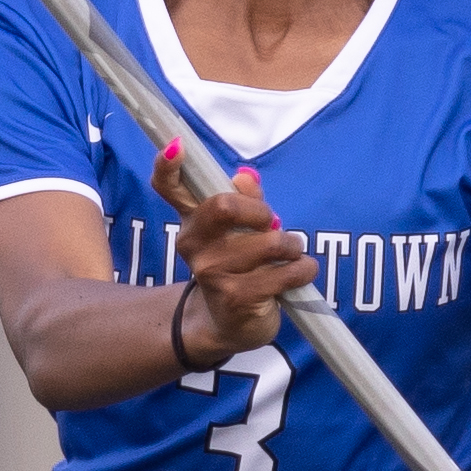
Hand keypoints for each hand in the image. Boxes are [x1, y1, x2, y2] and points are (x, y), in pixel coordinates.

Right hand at [148, 145, 315, 366]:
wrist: (228, 323)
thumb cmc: (238, 268)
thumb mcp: (239, 231)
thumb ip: (244, 200)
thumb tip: (246, 176)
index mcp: (192, 221)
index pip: (169, 187)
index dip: (168, 165)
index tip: (177, 146)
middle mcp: (194, 245)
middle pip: (224, 206)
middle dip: (261, 212)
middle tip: (272, 225)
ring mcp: (212, 273)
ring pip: (269, 242)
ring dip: (291, 246)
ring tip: (290, 255)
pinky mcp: (237, 298)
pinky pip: (286, 272)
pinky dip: (302, 270)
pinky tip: (297, 275)